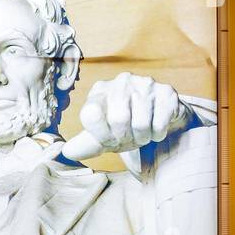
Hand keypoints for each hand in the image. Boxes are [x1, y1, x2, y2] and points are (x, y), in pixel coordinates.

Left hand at [65, 72, 190, 158]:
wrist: (158, 116)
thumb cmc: (126, 125)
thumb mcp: (103, 134)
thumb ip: (86, 144)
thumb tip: (68, 153)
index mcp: (100, 90)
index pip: (91, 114)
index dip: (100, 135)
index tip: (108, 140)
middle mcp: (121, 82)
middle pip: (118, 120)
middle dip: (124, 138)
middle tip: (128, 139)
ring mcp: (145, 84)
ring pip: (140, 124)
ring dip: (142, 138)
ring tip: (142, 134)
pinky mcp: (166, 92)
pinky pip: (159, 124)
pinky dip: (157, 135)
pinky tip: (155, 129)